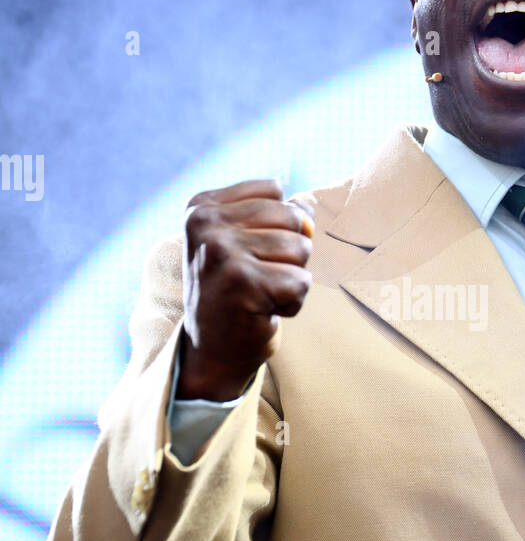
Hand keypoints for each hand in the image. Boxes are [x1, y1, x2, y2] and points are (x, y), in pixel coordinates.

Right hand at [177, 178, 314, 400]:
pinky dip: (292, 303)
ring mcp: (222, 252)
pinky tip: (264, 311)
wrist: (212, 351)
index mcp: (201, 207)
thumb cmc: (235, 291)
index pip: (275, 190)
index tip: (248, 253)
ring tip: (261, 294)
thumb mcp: (247, 242)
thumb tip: (307, 207)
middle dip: (290, 254)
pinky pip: (301, 282)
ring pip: (301, 249)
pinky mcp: (243, 284)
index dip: (278, 225)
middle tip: (257, 278)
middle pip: (293, 218)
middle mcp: (206, 224)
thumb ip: (279, 214)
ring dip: (291, 279)